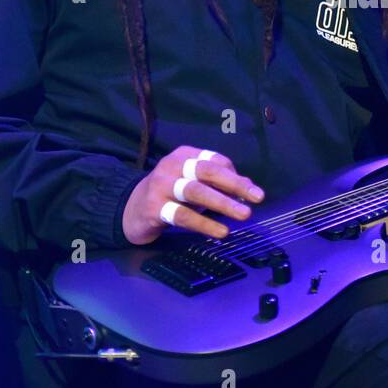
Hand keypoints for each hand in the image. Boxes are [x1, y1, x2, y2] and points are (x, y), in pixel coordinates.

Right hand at [122, 146, 264, 244]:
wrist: (129, 211)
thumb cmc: (169, 195)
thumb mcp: (192, 183)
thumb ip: (216, 184)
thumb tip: (248, 188)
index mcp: (184, 155)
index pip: (214, 160)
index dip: (235, 175)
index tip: (252, 192)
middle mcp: (172, 166)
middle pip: (207, 171)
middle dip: (235, 184)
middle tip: (257, 197)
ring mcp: (161, 187)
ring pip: (196, 192)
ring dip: (223, 203)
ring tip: (244, 214)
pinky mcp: (154, 208)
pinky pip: (183, 216)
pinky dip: (205, 223)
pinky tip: (221, 231)